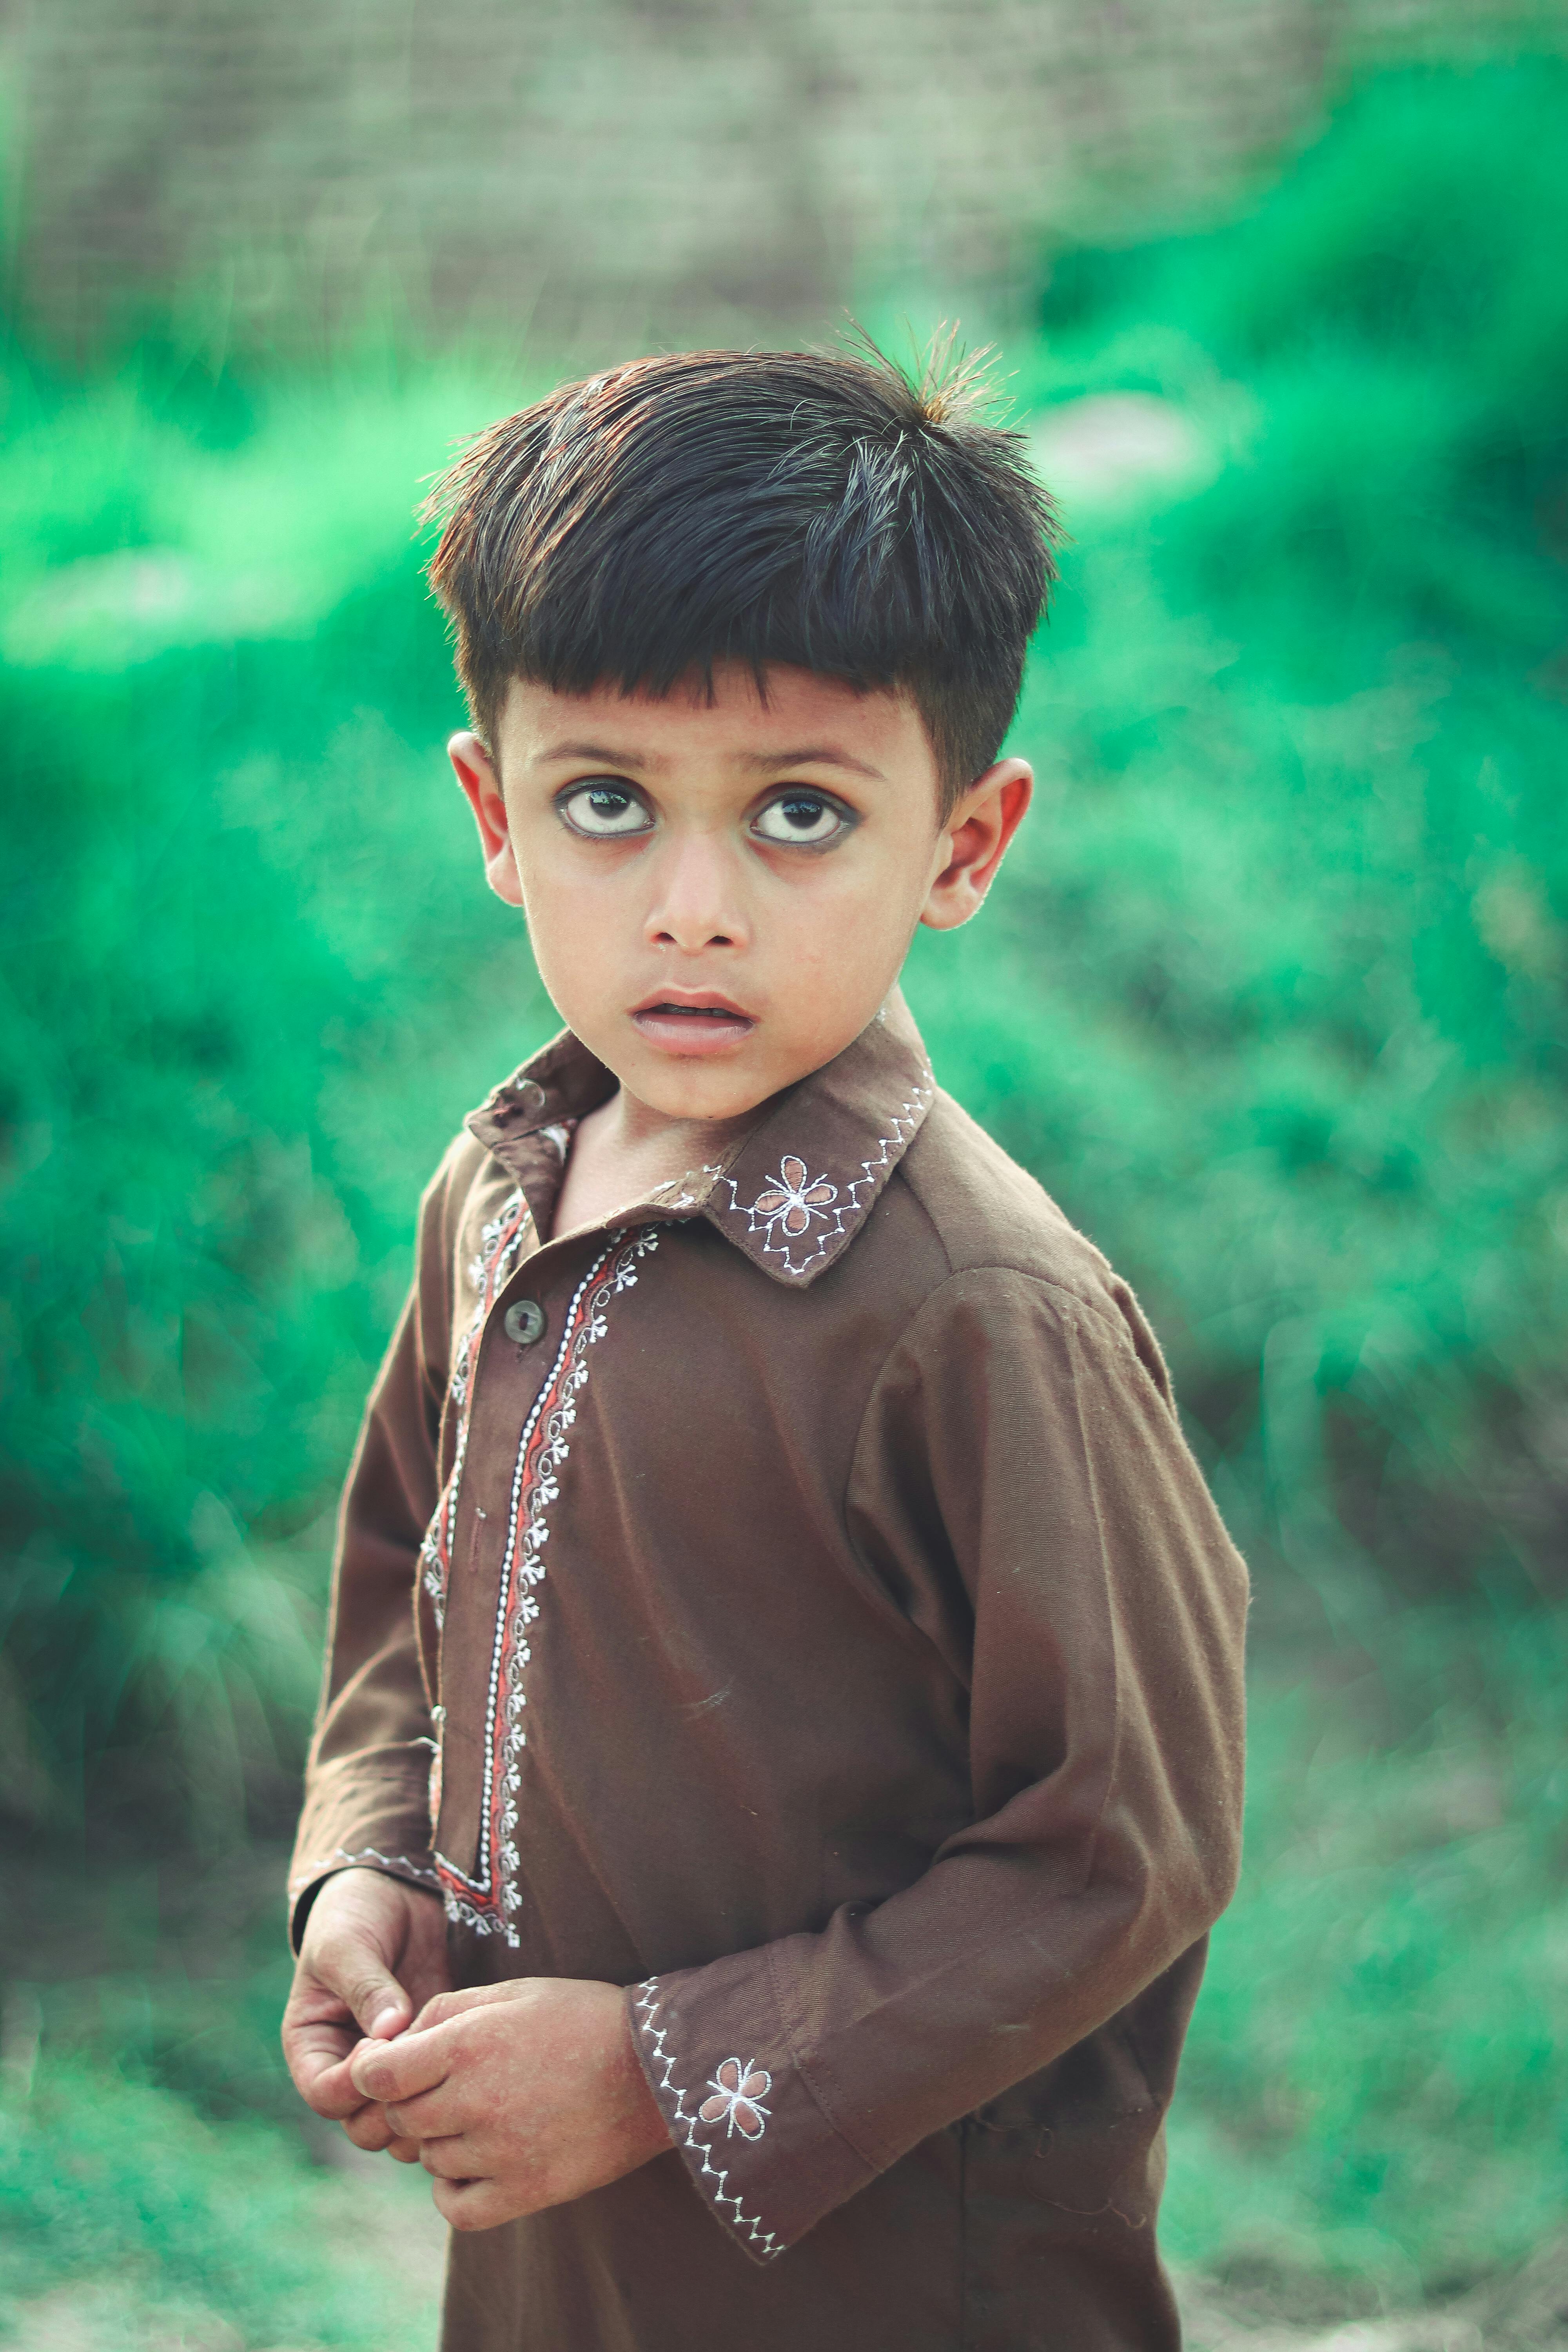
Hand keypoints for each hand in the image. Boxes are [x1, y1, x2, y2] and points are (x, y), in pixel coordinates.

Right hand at [281, 1868, 451, 2157]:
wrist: (396, 1892)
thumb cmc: (356, 1915)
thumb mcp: (346, 1945)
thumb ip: (365, 1987)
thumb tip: (391, 2031)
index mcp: (314, 2047)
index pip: (325, 2096)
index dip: (352, 2085)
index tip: (380, 2047)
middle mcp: (350, 2068)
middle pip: (363, 2126)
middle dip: (392, 2108)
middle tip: (424, 2066)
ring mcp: (393, 2068)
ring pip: (404, 2124)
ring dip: (426, 2106)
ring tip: (448, 2061)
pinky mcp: (430, 2057)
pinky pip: (438, 2096)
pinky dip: (453, 2089)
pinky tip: (470, 2058)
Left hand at [347, 1977, 671, 2230]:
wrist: (654, 2066)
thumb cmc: (578, 2018)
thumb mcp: (510, 1992)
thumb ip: (443, 2012)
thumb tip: (389, 2047)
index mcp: (468, 2044)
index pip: (377, 2075)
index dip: (374, 2069)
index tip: (391, 2065)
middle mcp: (477, 2100)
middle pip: (401, 2118)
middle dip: (411, 2101)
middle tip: (448, 2085)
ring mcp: (501, 2152)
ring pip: (428, 2159)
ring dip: (440, 2139)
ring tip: (483, 2113)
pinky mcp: (527, 2191)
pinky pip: (455, 2207)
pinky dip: (453, 2189)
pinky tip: (477, 2161)